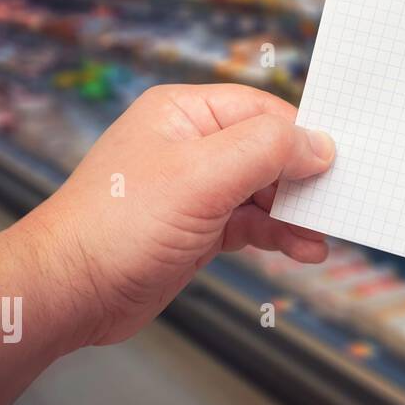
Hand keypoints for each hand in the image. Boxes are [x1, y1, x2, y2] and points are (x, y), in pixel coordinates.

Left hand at [27, 83, 333, 346]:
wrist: (68, 293)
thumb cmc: (116, 226)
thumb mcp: (203, 176)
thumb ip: (267, 151)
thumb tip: (320, 144)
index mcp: (185, 111)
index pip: (263, 111)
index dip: (302, 137)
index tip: (337, 164)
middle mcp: (191, 143)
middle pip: (269, 150)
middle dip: (303, 180)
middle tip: (336, 202)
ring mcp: (195, 187)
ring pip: (265, 190)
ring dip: (295, 213)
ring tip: (322, 234)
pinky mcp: (198, 226)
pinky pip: (252, 222)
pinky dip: (278, 234)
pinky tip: (302, 248)